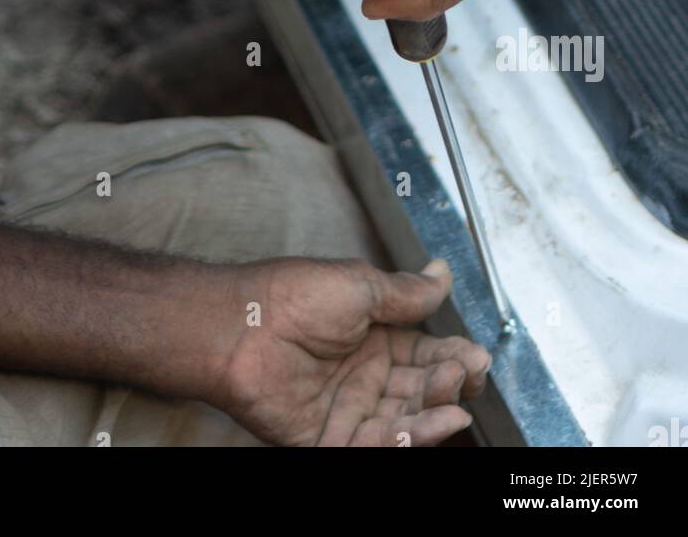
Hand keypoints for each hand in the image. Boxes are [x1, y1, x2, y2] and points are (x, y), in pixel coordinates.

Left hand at [213, 256, 489, 446]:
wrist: (244, 325)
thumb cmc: (292, 296)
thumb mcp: (360, 286)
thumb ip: (406, 292)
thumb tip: (441, 273)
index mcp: (373, 338)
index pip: (426, 354)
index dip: (453, 356)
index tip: (475, 355)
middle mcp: (364, 377)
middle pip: (420, 390)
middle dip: (448, 383)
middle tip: (464, 372)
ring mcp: (348, 410)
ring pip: (405, 421)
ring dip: (434, 413)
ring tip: (456, 401)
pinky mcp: (328, 439)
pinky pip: (375, 445)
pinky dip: (407, 439)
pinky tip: (432, 422)